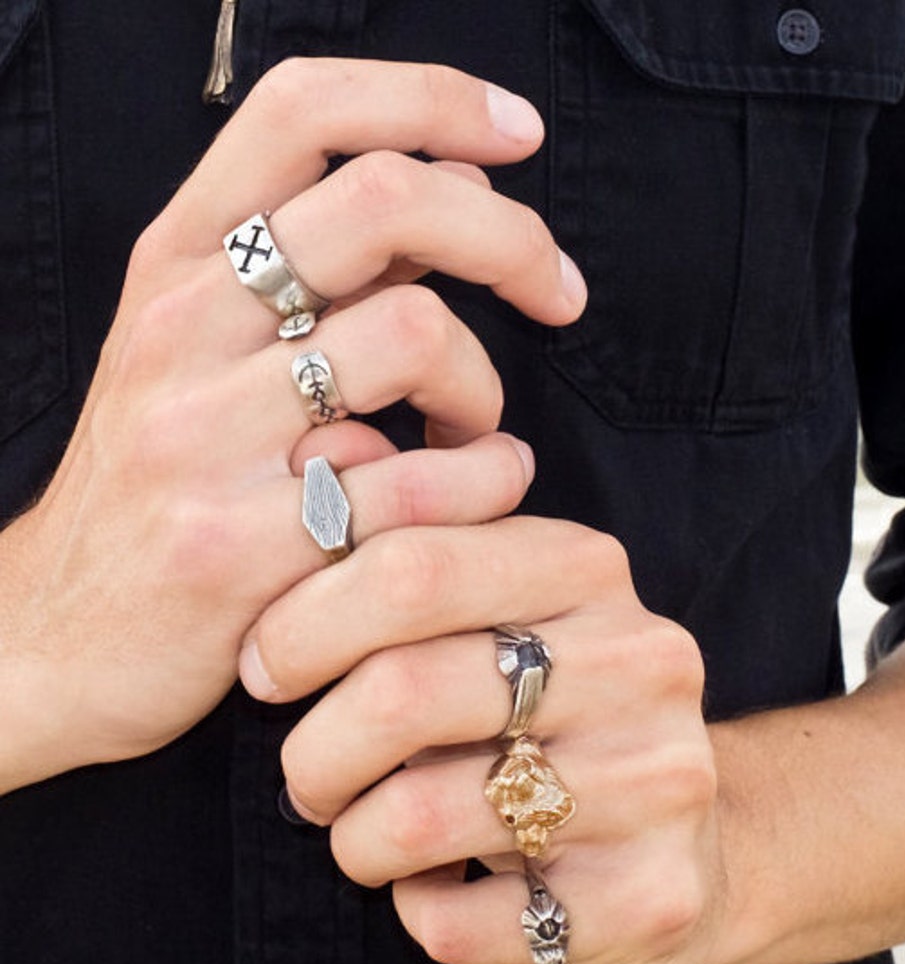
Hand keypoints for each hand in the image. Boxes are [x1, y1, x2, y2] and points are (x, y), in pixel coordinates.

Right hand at [0, 59, 585, 791]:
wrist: (58, 639)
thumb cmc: (162, 488)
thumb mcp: (202, 354)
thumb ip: (320, 268)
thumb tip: (459, 185)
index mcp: (177, 262)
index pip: (304, 110)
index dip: (431, 97)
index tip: (518, 134)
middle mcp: (183, 326)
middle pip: (385, 200)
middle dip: (509, 238)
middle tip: (560, 295)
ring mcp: (205, 435)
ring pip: (413, 334)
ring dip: (484, 386)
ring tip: (477, 434)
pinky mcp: (243, 545)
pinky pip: (415, 481)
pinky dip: (482, 483)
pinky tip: (474, 495)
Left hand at [240, 515, 723, 963]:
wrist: (687, 838)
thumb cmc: (557, 712)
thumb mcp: (505, 614)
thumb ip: (417, 566)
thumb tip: (298, 511)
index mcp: (588, 570)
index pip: (411, 565)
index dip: (302, 620)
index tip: (265, 668)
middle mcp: (640, 662)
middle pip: (401, 691)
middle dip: (313, 751)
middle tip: (306, 779)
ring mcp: (656, 782)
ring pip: (415, 816)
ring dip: (355, 839)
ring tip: (368, 837)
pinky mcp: (649, 897)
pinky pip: (457, 922)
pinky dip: (417, 910)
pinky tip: (444, 886)